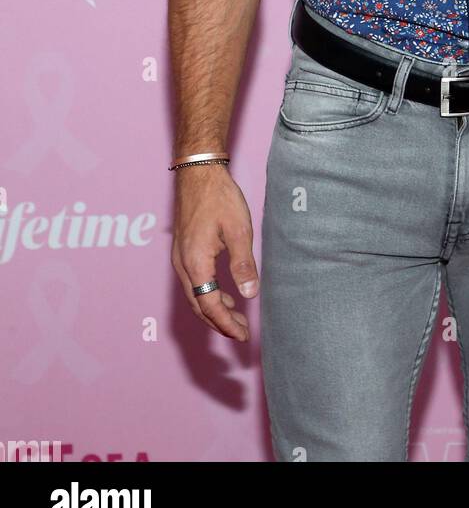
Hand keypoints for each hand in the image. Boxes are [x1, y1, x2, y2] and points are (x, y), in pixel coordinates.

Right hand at [171, 166, 259, 341]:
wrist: (197, 172)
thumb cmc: (219, 197)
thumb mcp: (239, 230)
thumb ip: (243, 264)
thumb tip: (250, 295)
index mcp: (195, 263)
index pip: (209, 305)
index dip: (226, 324)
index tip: (242, 336)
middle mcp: (182, 265)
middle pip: (199, 305)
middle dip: (220, 322)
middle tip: (241, 332)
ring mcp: (180, 258)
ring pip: (195, 295)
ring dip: (214, 309)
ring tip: (235, 317)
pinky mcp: (184, 250)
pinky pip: (194, 282)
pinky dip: (208, 294)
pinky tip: (224, 292)